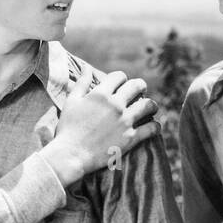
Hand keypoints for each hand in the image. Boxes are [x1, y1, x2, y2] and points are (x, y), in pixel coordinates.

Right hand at [43, 67, 159, 184]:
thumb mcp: (71, 102)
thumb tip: (86, 67)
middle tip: (140, 93)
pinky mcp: (130, 138)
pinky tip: (153, 127)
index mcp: (100, 94)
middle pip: (137, 86)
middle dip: (140, 87)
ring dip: (152, 105)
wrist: (70, 155)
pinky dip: (155, 127)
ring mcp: (124, 121)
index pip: (120, 76)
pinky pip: (152, 128)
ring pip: (149, 105)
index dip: (122, 80)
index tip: (122, 86)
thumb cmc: (67, 129)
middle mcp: (115, 105)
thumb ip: (81, 83)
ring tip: (150, 109)